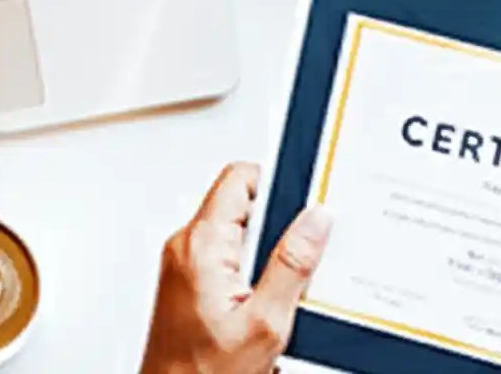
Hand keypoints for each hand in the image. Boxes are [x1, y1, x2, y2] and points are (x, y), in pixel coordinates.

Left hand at [141, 163, 332, 373]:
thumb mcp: (265, 323)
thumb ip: (293, 264)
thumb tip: (316, 219)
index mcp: (201, 245)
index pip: (240, 178)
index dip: (279, 183)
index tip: (306, 203)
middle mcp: (186, 248)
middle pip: (242, 204)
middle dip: (279, 224)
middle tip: (299, 256)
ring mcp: (184, 265)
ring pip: (238, 231)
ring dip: (267, 252)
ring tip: (280, 289)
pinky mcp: (188, 283)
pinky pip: (228, 256)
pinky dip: (253, 270)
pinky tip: (265, 302)